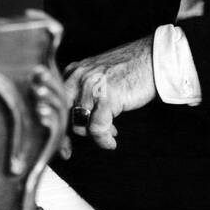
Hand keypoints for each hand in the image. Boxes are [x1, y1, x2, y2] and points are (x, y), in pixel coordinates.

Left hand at [61, 35, 156, 151]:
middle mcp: (79, 77)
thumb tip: (80, 121)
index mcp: (74, 71)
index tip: (61, 143)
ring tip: (108, 134)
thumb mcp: (98, 74)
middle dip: (66, 136)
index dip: (57, 126)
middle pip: (63, 115)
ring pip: (80, 124)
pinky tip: (111, 141)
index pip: (56, 103)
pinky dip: (104, 140)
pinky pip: (98, 128)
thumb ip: (84, 91)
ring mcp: (92, 86)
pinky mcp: (107, 97)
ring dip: (94, 135)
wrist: (153, 58)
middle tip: (70, 151)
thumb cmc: (130, 68)